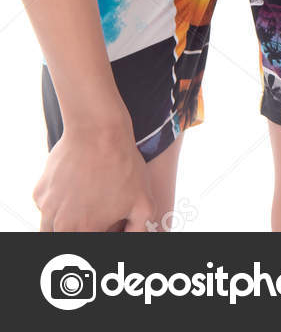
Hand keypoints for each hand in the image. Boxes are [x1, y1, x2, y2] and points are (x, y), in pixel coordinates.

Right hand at [35, 124, 156, 231]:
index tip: (108, 225)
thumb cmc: (123, 166)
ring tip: (87, 202)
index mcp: (84, 230)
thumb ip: (138, 230)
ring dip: (67, 221)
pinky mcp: (39, 192)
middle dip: (83, 230)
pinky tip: (76, 187)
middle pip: (68, 236)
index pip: (89, 244)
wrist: (98, 132)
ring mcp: (45, 207)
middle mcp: (59, 223)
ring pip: (52, 227)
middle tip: (97, 214)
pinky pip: (47, 208)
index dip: (102, 232)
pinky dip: (59, 204)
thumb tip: (132, 238)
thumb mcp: (144, 202)